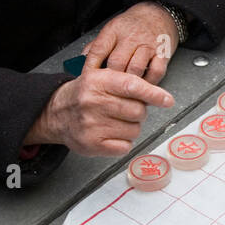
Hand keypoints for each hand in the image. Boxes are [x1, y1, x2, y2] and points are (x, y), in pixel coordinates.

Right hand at [24, 67, 174, 156]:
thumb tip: (161, 97)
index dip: (153, 94)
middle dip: (138, 112)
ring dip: (131, 128)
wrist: (57, 113)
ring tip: (114, 122)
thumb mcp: (102, 79)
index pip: (132, 86)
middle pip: (138, 111)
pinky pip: (125, 146)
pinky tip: (110, 134)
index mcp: (99, 81)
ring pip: (134, 130)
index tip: (167, 101)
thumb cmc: (86, 95)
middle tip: (125, 110)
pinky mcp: (92, 144)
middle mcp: (93, 102)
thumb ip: (129, 84)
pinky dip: (122, 142)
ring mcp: (91, 125)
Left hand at [82, 1, 178, 82]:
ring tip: (125, 92)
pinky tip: (143, 86)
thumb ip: (96, 47)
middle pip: (117, 62)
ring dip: (130, 83)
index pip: (98, 50)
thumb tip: (80, 64)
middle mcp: (131, 37)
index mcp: (114, 30)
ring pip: (135, 69)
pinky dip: (149, 82)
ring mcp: (148, 45)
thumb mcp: (111, 30)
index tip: (87, 79)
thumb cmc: (132, 25)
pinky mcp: (163, 53)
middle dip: (111, 79)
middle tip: (108, 89)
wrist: (158, 14)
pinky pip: (156, 72)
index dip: (91, 66)